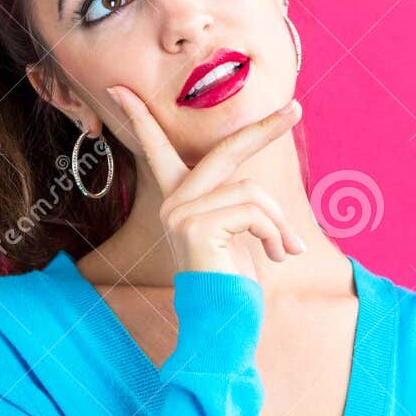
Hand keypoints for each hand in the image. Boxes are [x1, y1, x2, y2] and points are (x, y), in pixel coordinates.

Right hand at [106, 85, 305, 283]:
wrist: (222, 327)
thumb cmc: (232, 282)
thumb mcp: (236, 233)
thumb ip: (238, 203)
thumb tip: (258, 192)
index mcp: (179, 200)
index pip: (156, 149)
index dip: (140, 117)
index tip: (117, 87)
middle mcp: (173, 202)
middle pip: (225, 151)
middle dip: (263, 129)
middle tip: (297, 108)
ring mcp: (180, 212)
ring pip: (252, 191)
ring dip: (280, 222)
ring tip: (286, 250)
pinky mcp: (196, 226)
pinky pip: (254, 211)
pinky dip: (277, 233)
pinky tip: (279, 256)